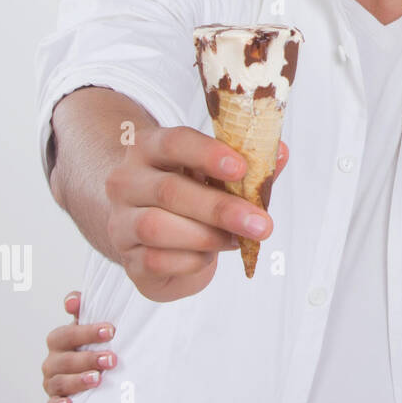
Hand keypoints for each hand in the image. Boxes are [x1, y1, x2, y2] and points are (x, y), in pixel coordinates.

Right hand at [42, 291, 116, 402]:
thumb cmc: (91, 345)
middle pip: (65, 359)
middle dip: (88, 359)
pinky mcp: (55, 401)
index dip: (86, 332)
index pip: (66, 334)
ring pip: (59, 382)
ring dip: (78, 380)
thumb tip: (72, 300)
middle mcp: (53, 361)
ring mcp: (52, 381)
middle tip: (111, 359)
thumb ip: (84, 309)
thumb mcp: (90, 326)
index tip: (110, 331)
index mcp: (60, 340)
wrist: (91, 370)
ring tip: (97, 379)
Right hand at [104, 128, 288, 301]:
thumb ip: (249, 165)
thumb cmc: (192, 193)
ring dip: (207, 236)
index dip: (208, 154)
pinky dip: (192, 260)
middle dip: (221, 209)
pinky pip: (156, 260)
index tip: (241, 168)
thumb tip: (280, 152)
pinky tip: (209, 255)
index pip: (173, 142)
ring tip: (235, 240)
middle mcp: (127, 181)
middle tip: (261, 223)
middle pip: (169, 191)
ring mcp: (121, 220)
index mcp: (150, 148)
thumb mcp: (217, 174)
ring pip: (157, 227)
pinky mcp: (126, 257)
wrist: (153, 233)